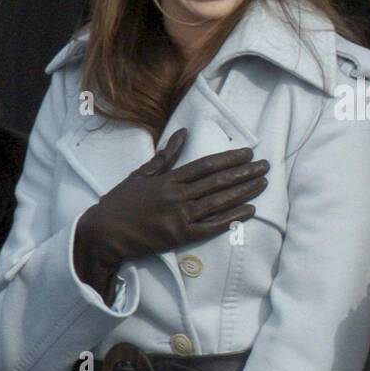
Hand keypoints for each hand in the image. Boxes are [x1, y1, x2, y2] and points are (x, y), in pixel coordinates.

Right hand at [74, 129, 268, 298]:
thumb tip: (183, 133)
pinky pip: (212, 227)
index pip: (206, 165)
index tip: (248, 153)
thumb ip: (165, 156)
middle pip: (218, 182)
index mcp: (168, 179)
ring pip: (219, 202)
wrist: (104, 232)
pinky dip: (232, 219)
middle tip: (265, 166)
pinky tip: (249, 211)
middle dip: (245, 173)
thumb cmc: (120, 202)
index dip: (229, 159)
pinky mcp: (180, 237)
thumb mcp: (141, 174)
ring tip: (263, 184)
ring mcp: (180, 217)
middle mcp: (177, 196)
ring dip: (244, 192)